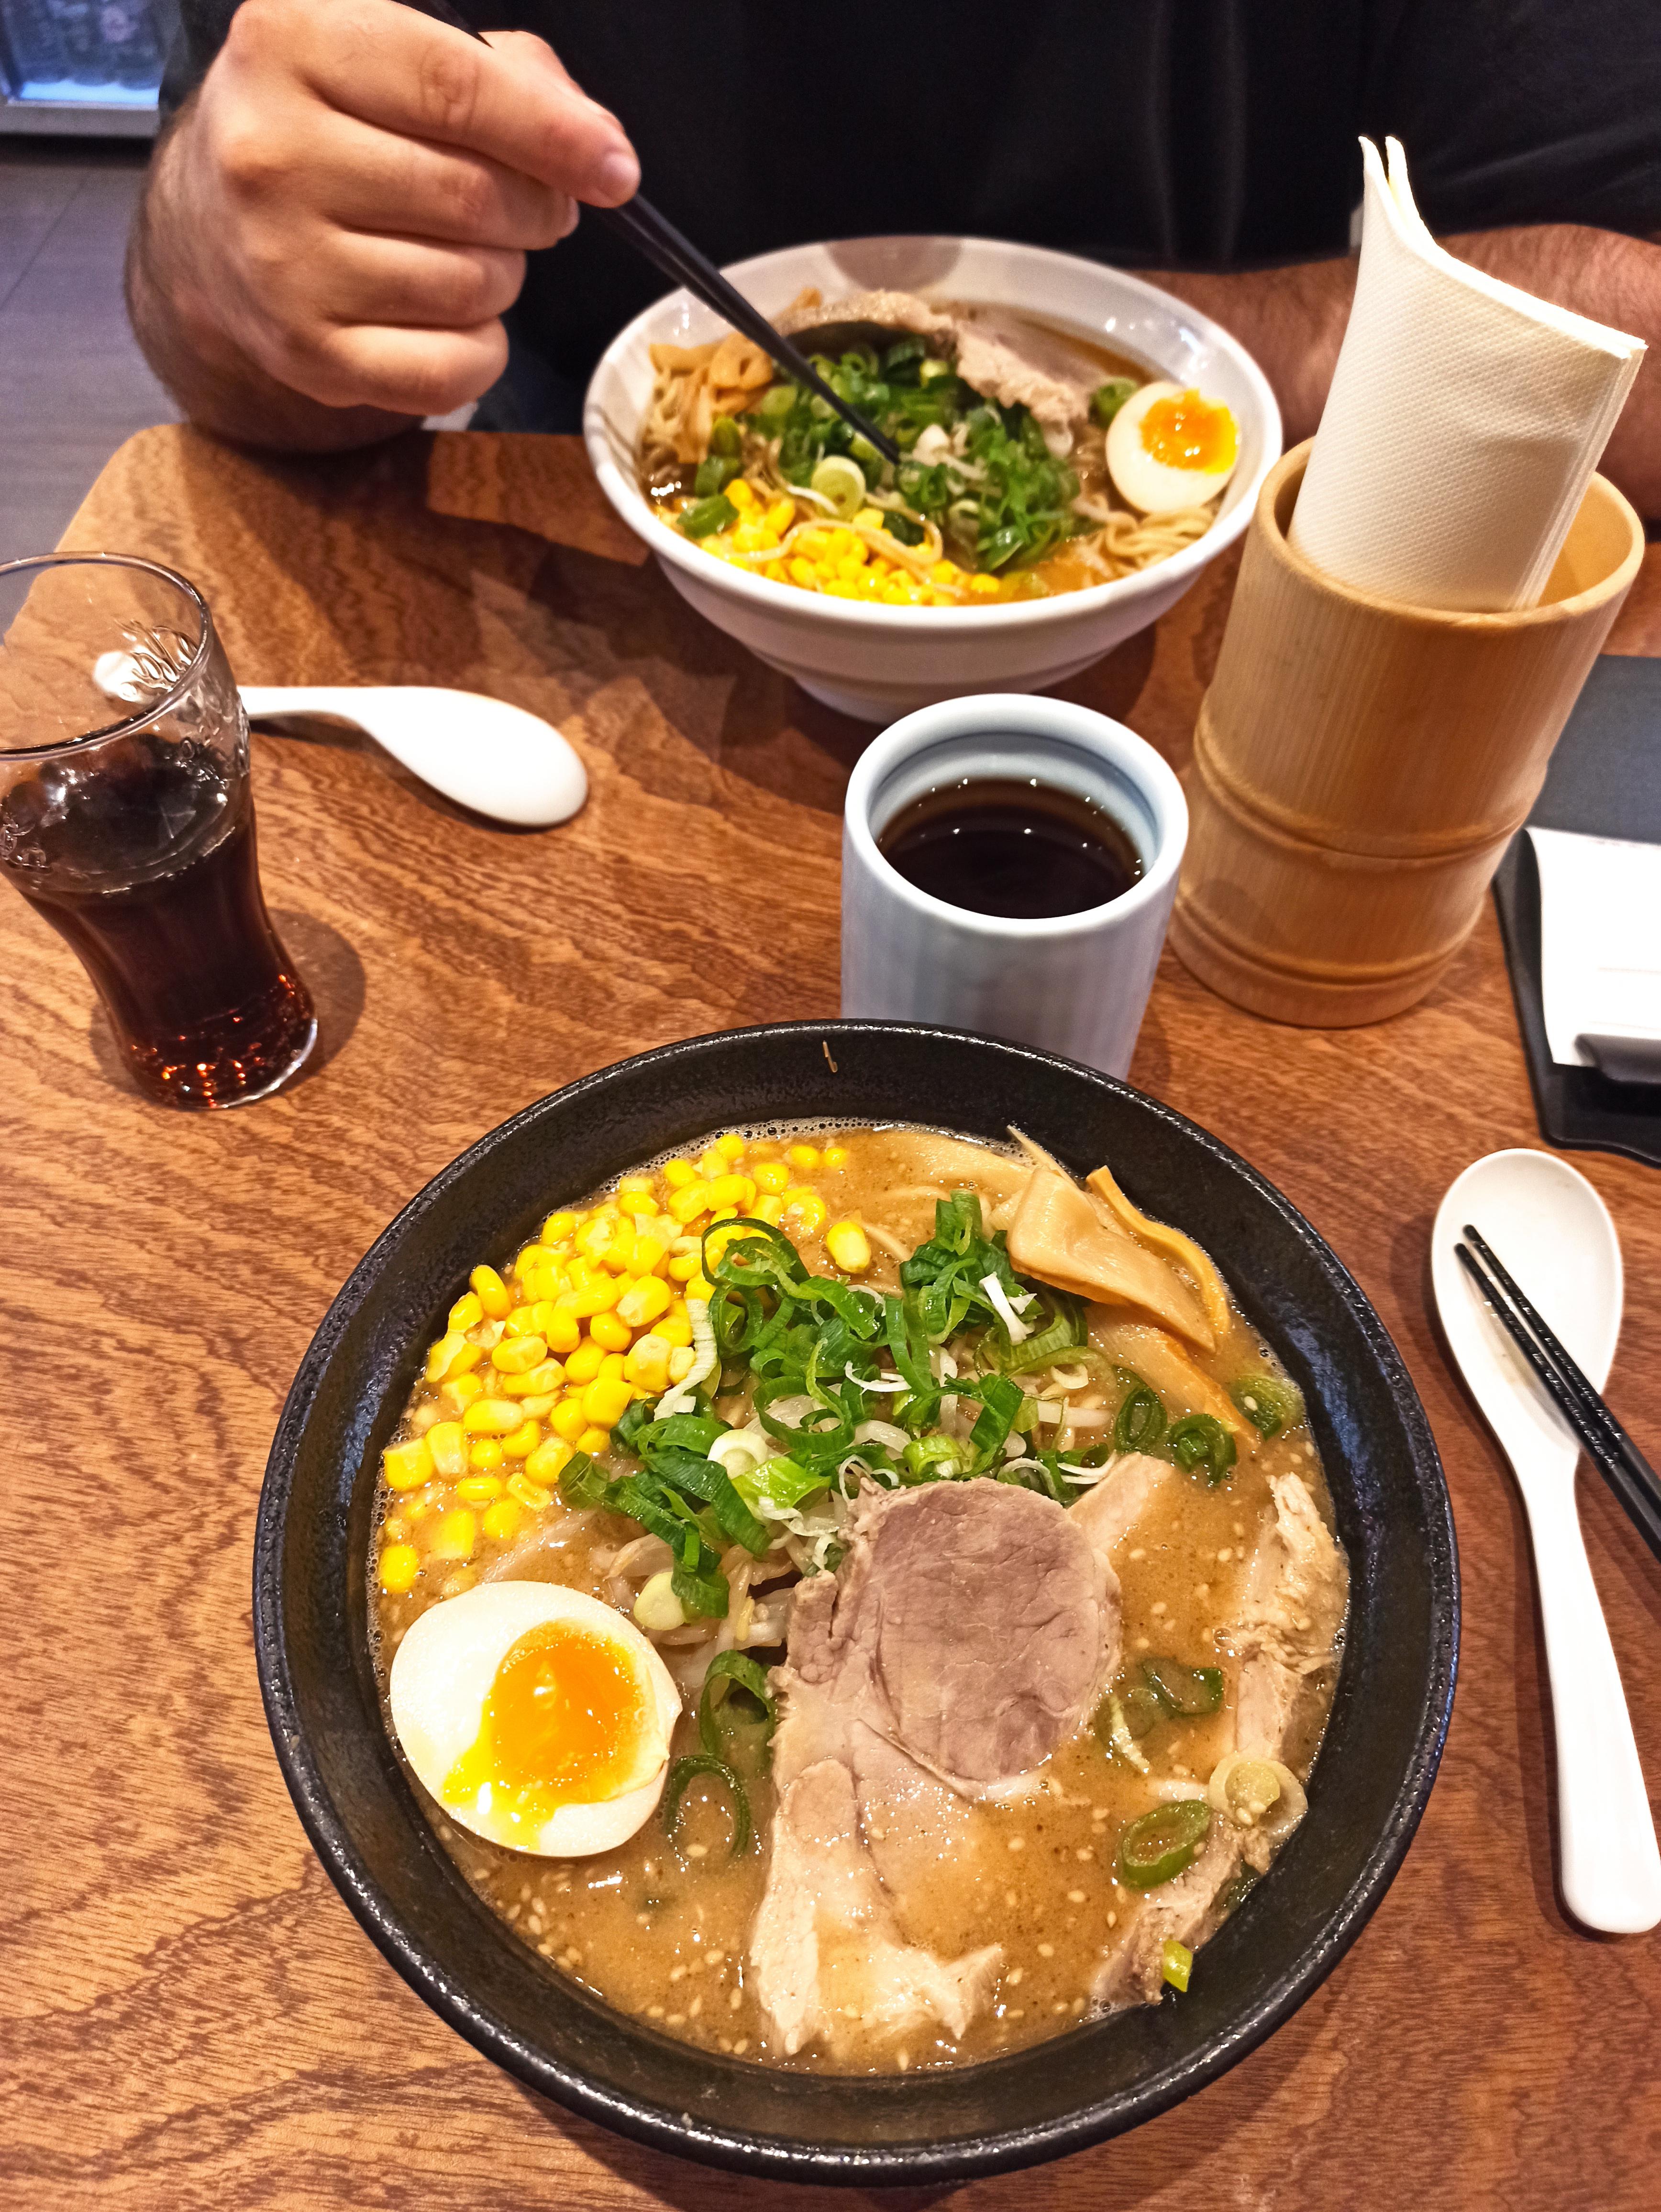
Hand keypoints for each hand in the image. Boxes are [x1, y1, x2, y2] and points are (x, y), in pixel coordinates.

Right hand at [163, 0, 638, 418]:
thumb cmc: (331, 126)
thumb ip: (504, 75)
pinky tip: (453, 316)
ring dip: (502, 275)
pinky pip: (450, 371)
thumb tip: (596, 148)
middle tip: (526, 209)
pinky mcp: (307, 355)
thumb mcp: (395, 53)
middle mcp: (273, 153)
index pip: (456, 88)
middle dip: (534, 209)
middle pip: (475, 196)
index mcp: (292, 43)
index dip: (555, 135)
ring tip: (462, 252)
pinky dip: (481, 349)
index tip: (615, 169)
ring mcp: (283, 262)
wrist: (214, 223)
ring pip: (471, 285)